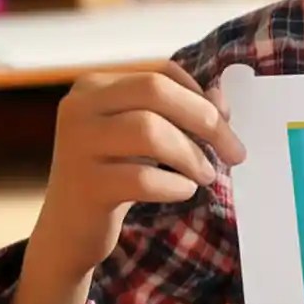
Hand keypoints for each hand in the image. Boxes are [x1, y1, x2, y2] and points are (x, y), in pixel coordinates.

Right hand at [10, 62, 245, 303]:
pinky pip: (143, 179)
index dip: (200, 94)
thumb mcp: (146, 137)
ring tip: (206, 174)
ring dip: (191, 154)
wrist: (68, 230)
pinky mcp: (84, 185)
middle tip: (234, 151)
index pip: (159, 73)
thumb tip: (222, 100)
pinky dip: (175, 185)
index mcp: (94, 86)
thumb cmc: (116, 174)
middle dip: (204, 119)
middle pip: (155, 91)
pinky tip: (182, 191)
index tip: (226, 120)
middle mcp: (79, 107)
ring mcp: (77, 145)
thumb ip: (181, 112)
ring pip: (148, 130)